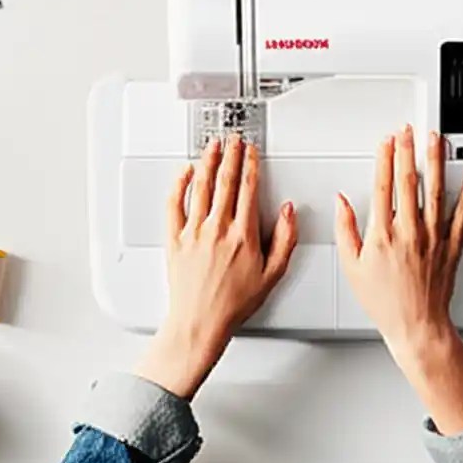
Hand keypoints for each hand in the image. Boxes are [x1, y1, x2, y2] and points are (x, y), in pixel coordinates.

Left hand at [133, 135, 298, 399]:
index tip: (252, 152)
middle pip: (225, 181)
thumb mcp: (273, 274)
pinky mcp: (175, 239)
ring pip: (201, 186)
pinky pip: (174, 204)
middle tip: (233, 140)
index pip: (248, 189)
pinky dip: (180, 184)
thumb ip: (285, 239)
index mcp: (244, 235)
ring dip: (208, 161)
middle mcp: (218, 229)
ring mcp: (194, 232)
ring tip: (212, 146)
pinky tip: (185, 172)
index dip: (251, 165)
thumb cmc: (234, 304)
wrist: (200, 322)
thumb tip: (288, 212)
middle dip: (231, 155)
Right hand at [335, 125, 462, 434]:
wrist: (416, 326)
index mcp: (383, 235)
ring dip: (434, 161)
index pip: (382, 186)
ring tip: (435, 139)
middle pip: (407, 181)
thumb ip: (346, 230)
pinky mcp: (451, 245)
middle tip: (408, 129)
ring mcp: (433, 237)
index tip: (386, 141)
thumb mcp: (352, 267)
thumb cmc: (385, 302)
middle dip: (407, 150)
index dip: (384, 159)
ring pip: (435, 190)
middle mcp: (409, 232)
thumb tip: (342, 202)